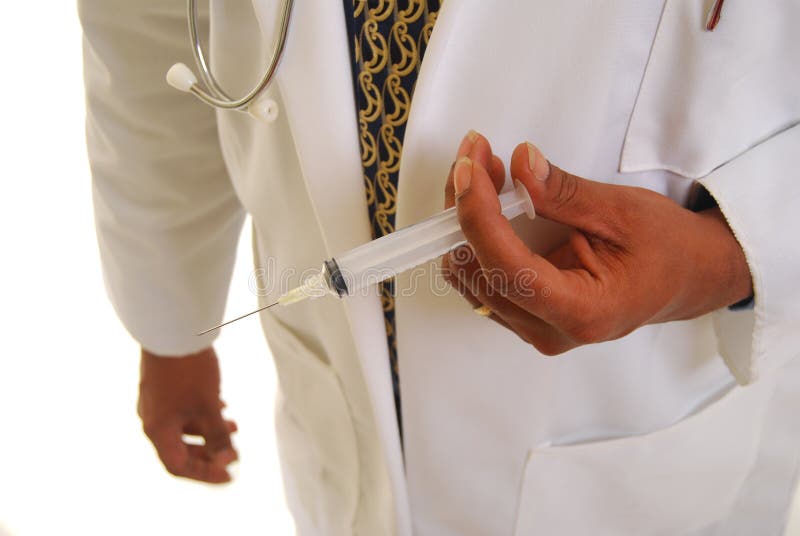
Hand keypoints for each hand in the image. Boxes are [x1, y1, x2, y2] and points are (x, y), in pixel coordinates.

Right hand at [138, 347, 237, 482]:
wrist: (171, 328)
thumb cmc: (187, 369)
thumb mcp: (208, 405)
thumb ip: (217, 435)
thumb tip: (228, 460)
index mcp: (158, 430)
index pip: (178, 466)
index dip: (204, 474)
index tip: (229, 473)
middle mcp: (152, 419)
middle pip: (180, 448)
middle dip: (209, 453)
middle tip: (234, 455)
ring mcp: (156, 402)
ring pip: (183, 427)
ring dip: (209, 431)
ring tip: (234, 427)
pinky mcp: (163, 387)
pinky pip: (182, 410)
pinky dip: (202, 414)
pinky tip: (222, 408)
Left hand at [443, 132, 752, 355]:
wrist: (688, 278)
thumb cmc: (667, 248)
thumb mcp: (622, 211)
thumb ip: (564, 192)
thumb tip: (520, 163)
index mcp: (582, 312)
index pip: (507, 268)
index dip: (478, 215)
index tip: (469, 167)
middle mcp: (550, 331)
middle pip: (477, 272)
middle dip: (465, 208)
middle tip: (475, 155)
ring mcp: (534, 328)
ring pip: (469, 277)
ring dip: (463, 220)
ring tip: (484, 170)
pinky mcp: (525, 316)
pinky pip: (481, 279)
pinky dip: (475, 236)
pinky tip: (491, 199)